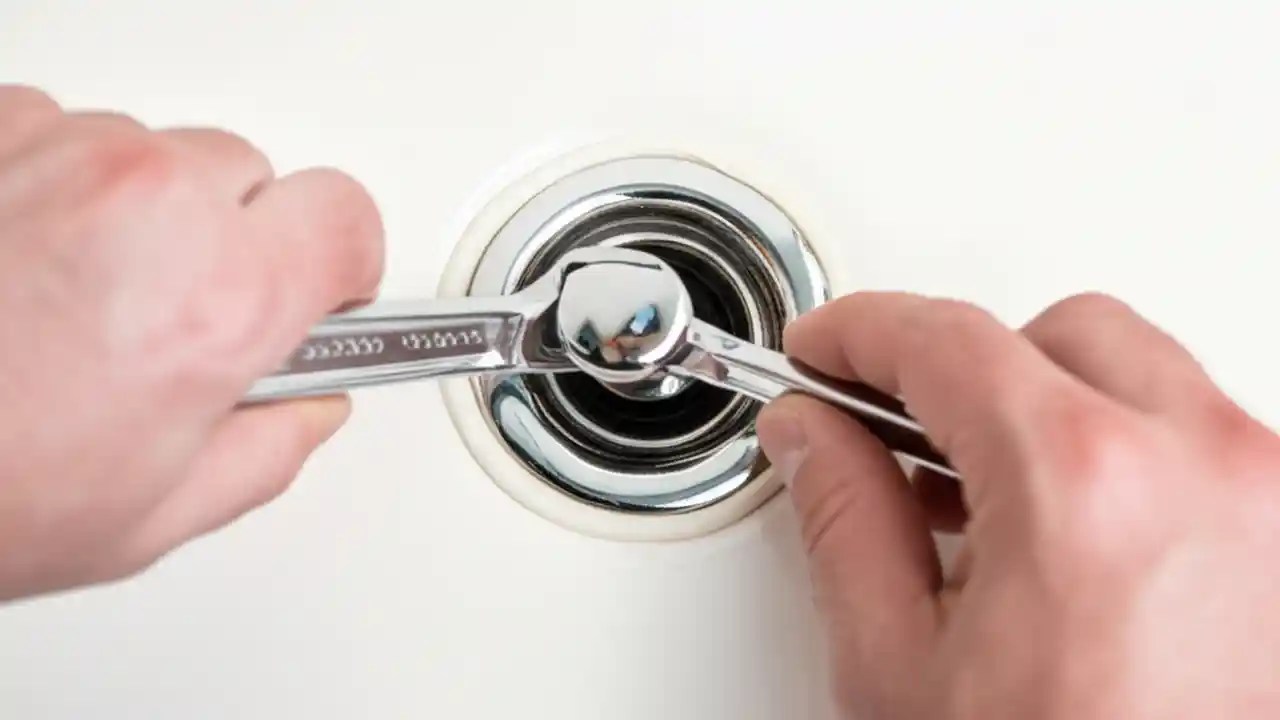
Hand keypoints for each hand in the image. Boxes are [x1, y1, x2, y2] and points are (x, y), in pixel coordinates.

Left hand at [0, 86, 383, 600]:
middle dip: (232, 240)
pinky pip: (63, 134)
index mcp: (216, 297)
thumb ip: (275, 447)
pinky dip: (56, 186)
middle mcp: (145, 200)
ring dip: (139, 213)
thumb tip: (310, 402)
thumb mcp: (155, 513)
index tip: (322, 288)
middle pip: (253, 177)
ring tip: (74, 296)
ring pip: (157, 153)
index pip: (349, 218)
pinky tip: (20, 260)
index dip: (341, 263)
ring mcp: (56, 149)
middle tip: (172, 315)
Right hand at [757, 292, 1279, 718]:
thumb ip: (843, 521)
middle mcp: (1208, 472)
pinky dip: (1132, 463)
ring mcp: (1279, 508)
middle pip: (1060, 334)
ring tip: (992, 505)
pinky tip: (1076, 542)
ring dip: (1057, 415)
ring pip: (1147, 380)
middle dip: (968, 370)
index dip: (859, 333)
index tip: (825, 350)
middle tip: (901, 433)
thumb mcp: (900, 674)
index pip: (946, 340)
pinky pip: (1209, 448)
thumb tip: (813, 438)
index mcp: (1086, 488)